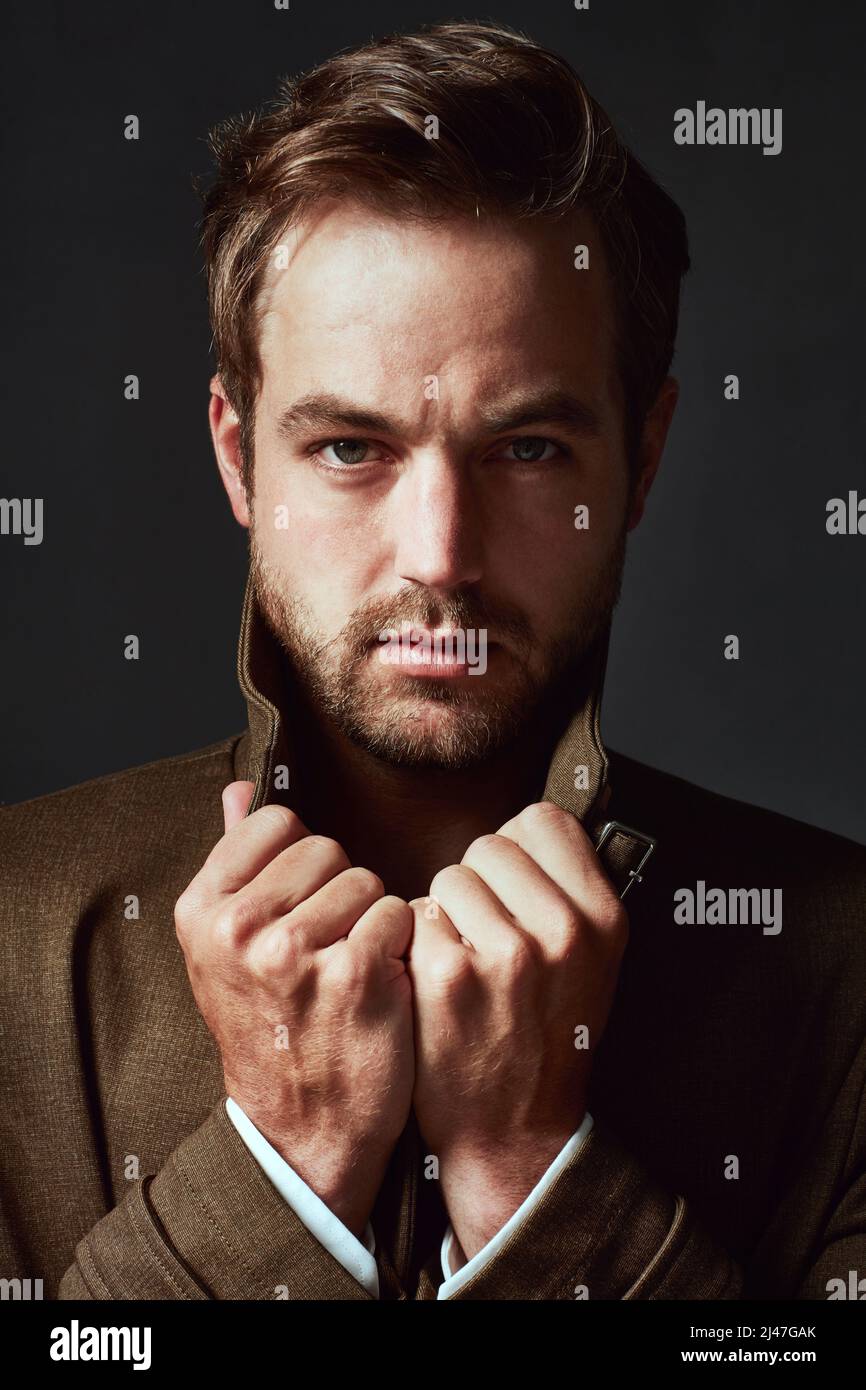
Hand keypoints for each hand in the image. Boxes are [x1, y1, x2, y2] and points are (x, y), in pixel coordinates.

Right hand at [174, 781, 414, 1237]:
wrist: (302, 1129)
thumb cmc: (272, 1026)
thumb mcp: (228, 946)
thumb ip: (234, 860)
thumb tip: (238, 789)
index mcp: (202, 910)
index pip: (277, 822)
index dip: (302, 861)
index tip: (296, 909)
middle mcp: (239, 928)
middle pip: (327, 848)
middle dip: (339, 891)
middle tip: (324, 951)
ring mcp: (294, 952)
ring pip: (367, 880)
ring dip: (371, 920)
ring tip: (348, 970)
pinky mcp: (354, 974)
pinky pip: (397, 914)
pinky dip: (400, 946)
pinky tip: (379, 985)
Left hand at [407, 800, 627, 1259]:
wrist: (513, 1130)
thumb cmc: (544, 1035)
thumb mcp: (589, 960)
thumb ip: (568, 888)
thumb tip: (526, 823)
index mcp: (602, 918)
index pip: (543, 820)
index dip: (517, 851)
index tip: (515, 890)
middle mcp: (562, 931)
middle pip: (489, 843)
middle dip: (478, 883)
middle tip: (488, 939)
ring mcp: (505, 954)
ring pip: (448, 877)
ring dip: (445, 913)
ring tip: (466, 962)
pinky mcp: (448, 977)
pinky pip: (414, 915)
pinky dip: (416, 945)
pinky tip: (438, 984)